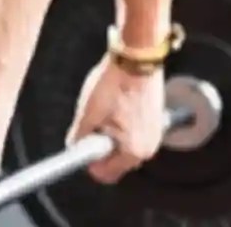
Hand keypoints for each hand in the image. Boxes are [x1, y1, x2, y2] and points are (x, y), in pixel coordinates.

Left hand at [65, 56, 165, 183]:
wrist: (136, 56)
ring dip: (111, 133)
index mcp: (133, 151)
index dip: (89, 162)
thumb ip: (79, 137)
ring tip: (104, 108)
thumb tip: (73, 146)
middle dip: (101, 145)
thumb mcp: (87, 112)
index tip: (81, 144)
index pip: (106, 173)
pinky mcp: (156, 119)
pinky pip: (135, 131)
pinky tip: (116, 103)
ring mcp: (155, 133)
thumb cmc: (113, 84)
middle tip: (92, 122)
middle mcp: (149, 147)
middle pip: (116, 160)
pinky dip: (123, 123)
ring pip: (125, 144)